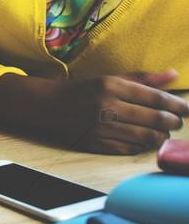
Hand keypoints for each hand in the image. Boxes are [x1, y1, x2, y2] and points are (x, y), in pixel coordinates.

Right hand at [0, 70, 188, 154]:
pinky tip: (143, 140)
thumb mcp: (109, 78)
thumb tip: (172, 74)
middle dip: (172, 122)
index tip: (186, 109)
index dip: (177, 105)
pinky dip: (142, 146)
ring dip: (161, 137)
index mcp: (111, 85)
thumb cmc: (83, 90)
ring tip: (162, 133)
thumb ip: (142, 78)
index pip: (155, 97)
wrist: (48, 106)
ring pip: (148, 137)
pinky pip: (132, 148)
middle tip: (175, 122)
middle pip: (156, 119)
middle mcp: (107, 105)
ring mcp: (102, 127)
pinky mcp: (98, 144)